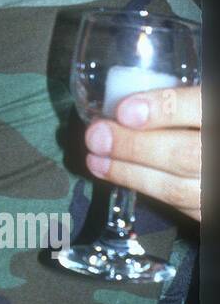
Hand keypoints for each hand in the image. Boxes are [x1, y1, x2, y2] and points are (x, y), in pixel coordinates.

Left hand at [85, 85, 200, 221]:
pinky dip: (142, 188)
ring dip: (128, 173)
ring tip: (95, 159)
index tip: (125, 111)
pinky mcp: (209, 209)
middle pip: (187, 154)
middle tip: (96, 136)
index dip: (165, 109)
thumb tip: (127, 94)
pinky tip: (116, 174)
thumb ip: (175, 96)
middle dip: (135, 147)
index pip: (201, 106)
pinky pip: (177, 205)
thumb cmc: (200, 120)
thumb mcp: (197, 103)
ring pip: (176, 188)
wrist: (213, 155)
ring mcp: (217, 185)